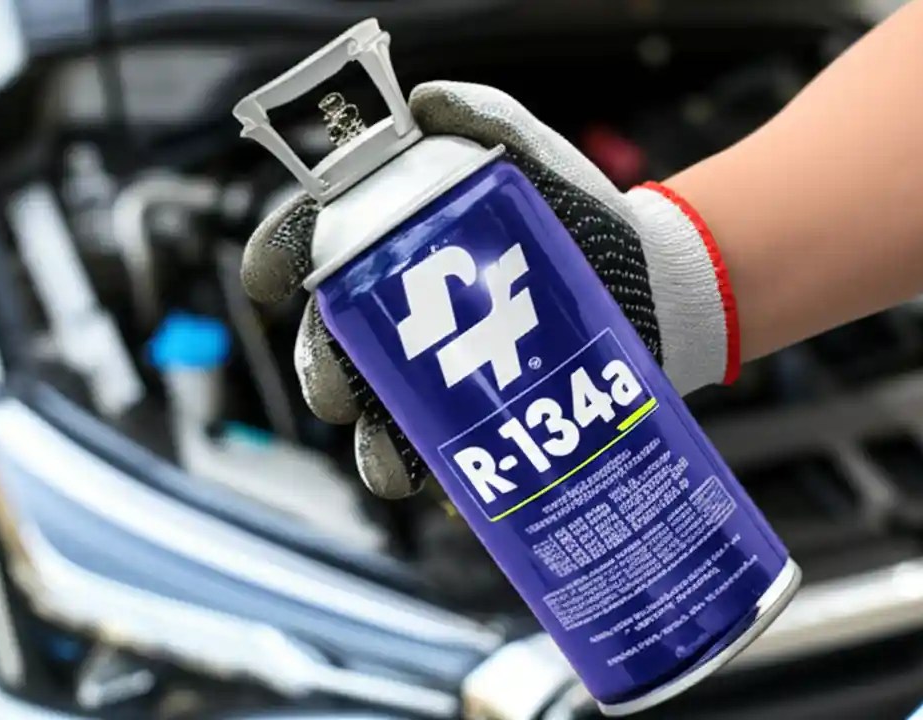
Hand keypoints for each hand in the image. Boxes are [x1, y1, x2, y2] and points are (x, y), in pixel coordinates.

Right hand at [241, 81, 737, 498]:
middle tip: (340, 390)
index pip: (317, 246)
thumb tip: (424, 104)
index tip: (267, 281)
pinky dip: (434, 478)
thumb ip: (486, 120)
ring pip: (375, 420)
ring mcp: (436, 375)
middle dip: (321, 374)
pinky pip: (439, 460)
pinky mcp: (477, 423)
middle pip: (331, 348)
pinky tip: (445, 486)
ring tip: (391, 463)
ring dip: (369, 446)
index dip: (277, 257)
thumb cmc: (583, 218)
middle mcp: (402, 317)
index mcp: (398, 248)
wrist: (655, 287)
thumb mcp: (535, 159)